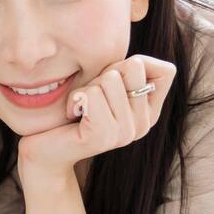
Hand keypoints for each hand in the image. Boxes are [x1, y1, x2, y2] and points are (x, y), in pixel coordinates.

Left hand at [17, 55, 175, 180]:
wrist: (46, 150)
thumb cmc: (75, 109)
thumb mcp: (106, 85)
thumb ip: (127, 72)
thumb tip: (136, 63)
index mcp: (149, 113)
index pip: (167, 71)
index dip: (137, 65)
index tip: (112, 83)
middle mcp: (143, 126)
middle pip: (134, 68)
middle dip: (105, 73)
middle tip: (91, 97)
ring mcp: (124, 134)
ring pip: (110, 79)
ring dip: (87, 87)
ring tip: (81, 108)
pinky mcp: (102, 137)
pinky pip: (92, 94)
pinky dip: (75, 98)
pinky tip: (72, 115)